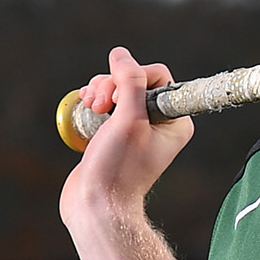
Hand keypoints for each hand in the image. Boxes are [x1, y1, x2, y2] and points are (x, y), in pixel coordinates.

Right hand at [59, 47, 194, 229]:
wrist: (96, 205)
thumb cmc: (117, 169)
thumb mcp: (129, 120)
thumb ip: (130, 82)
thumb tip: (121, 54)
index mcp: (175, 121)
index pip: (158, 77)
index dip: (134, 78)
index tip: (119, 99)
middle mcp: (159, 123)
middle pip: (134, 80)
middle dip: (112, 85)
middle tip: (100, 104)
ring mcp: (135, 128)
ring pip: (117, 90)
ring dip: (99, 91)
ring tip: (90, 106)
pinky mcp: (114, 133)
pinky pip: (105, 104)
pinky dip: (93, 101)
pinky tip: (85, 108)